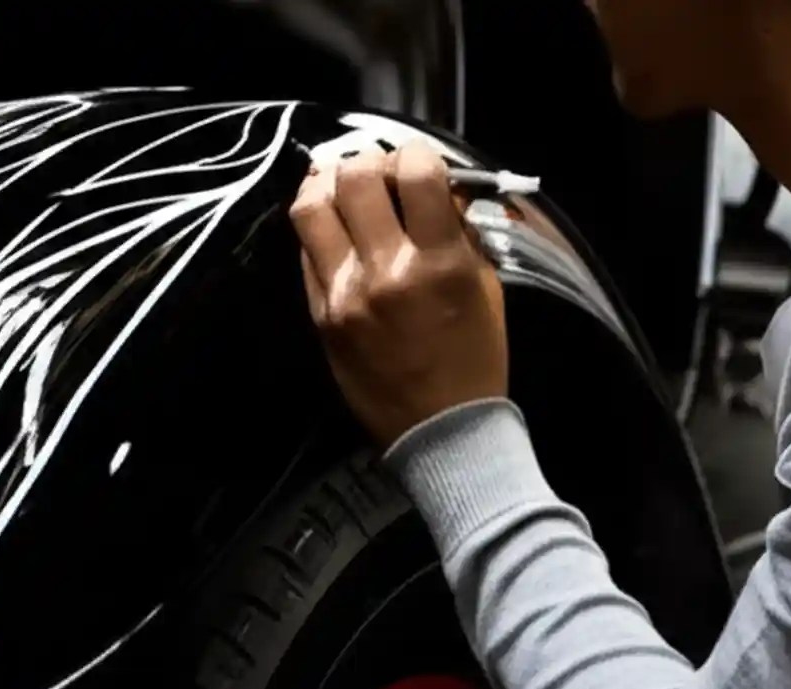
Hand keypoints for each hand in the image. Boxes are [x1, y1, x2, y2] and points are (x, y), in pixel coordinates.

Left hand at [289, 140, 507, 446]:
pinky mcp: (319, 313)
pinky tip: (332, 227)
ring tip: (340, 184)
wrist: (440, 432)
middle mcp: (385, 270)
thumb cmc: (475, 360)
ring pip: (310, 206)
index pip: (415, 173)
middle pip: (354, 178)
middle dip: (368, 161)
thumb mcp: (486, 289)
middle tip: (378, 172)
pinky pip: (305, 250)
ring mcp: (343, 292)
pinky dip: (318, 227)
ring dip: (326, 183)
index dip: (416, 153)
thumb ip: (460, 233)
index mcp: (439, 263)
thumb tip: (440, 188)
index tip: (419, 162)